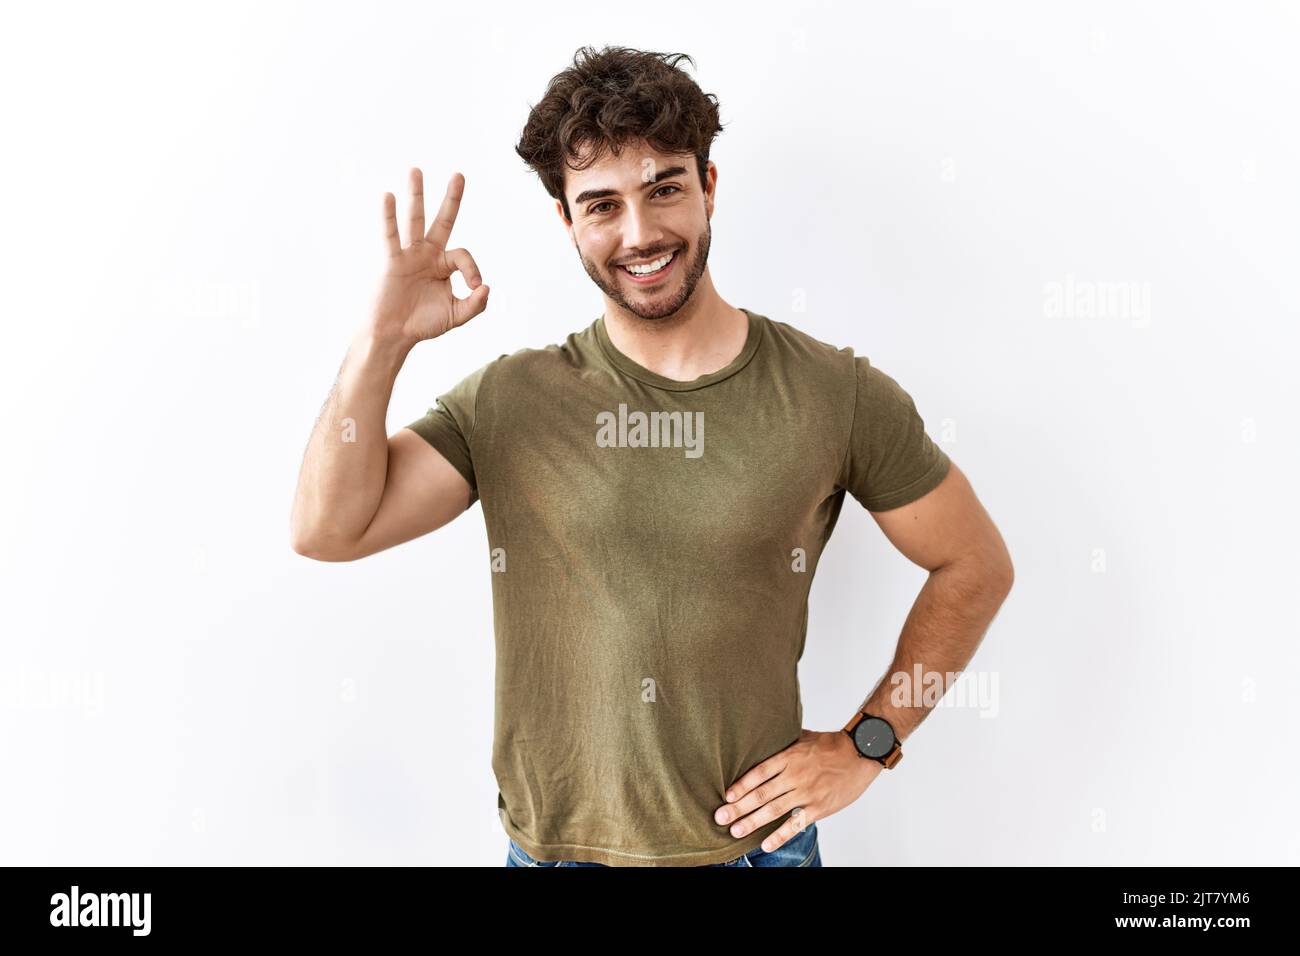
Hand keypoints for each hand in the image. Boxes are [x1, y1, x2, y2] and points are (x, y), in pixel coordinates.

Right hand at [366, 167, 489, 344]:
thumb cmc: (422, 324)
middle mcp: (427, 255)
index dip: (472, 269)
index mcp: (444, 266)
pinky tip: (388, 196)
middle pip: (442, 221)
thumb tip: (486, 287)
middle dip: (451, 200)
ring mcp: (409, 255)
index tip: (474, 287)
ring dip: (416, 195)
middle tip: (459, 175)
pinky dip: (389, 217)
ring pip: (415, 220)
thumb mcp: (455, 316)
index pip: (463, 256)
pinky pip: (391, 236)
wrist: (394, 335)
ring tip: (416, 170)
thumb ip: (475, 305)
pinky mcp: (393, 261)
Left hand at [714, 729, 880, 851]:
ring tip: (734, 832)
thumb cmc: (831, 744)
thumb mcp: (803, 737)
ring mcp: (807, 793)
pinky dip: (780, 836)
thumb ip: (782, 741)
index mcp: (789, 757)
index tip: (726, 796)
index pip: (759, 772)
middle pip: (761, 794)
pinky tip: (765, 845)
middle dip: (738, 808)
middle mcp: (795, 776)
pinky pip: (796, 824)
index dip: (741, 785)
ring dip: (752, 823)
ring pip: (774, 811)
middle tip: (719, 818)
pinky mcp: (819, 808)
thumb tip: (761, 736)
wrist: (861, 753)